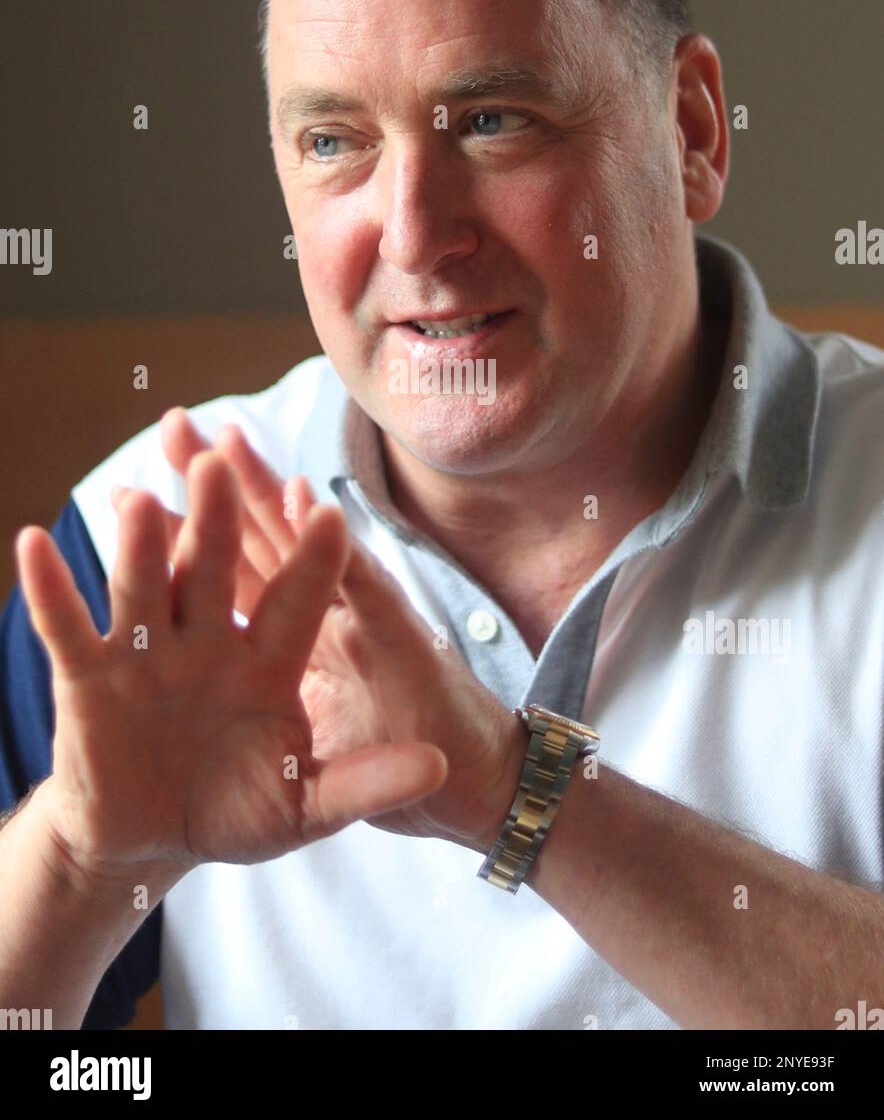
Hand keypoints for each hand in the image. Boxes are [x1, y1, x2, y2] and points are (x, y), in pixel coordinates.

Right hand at [15, 452, 447, 887]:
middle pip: (217, 568)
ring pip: (146, 586)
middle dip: (219, 518)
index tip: (327, 510)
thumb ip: (367, 781)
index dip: (311, 558)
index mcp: (270, 658)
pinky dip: (52, 590)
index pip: (296, 598)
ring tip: (141, 499)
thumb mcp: (306, 803)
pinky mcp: (90, 675)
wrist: (155, 838)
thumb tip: (437, 767)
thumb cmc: (237, 809)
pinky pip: (69, 626)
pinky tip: (33, 541)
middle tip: (224, 458)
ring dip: (142, 545)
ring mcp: (148, 651)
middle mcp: (210, 639)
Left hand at [113, 408, 527, 852]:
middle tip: (171, 425)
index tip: (134, 491)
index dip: (190, 528)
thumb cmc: (394, 750)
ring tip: (226, 440)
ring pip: (306, 543)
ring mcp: (361, 617)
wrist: (472, 786)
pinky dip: (339, 549)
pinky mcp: (401, 640)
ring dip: (268, 491)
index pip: (234, 567)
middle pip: (259, 535)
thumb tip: (212, 677)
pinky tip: (312, 507)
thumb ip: (277, 691)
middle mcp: (322, 611)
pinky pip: (366, 588)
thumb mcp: (312, 730)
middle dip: (217, 483)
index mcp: (292, 633)